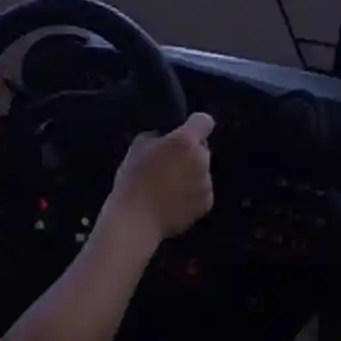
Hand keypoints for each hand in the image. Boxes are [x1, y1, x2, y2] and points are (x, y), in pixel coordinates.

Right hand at [104, 113, 215, 241]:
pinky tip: (172, 201)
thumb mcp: (137, 147)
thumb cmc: (133, 180)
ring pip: (202, 172)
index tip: (185, 132)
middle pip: (202, 149)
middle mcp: (201, 160)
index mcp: (185, 141)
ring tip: (167, 187)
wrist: (136, 219)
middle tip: (168, 165)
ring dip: (190, 175)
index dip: (195, 124)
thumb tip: (164, 139)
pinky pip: (202, 192)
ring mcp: (207, 183)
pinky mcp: (206, 204)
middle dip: (189, 153)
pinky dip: (191, 195)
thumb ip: (157, 137)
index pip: (204, 121)